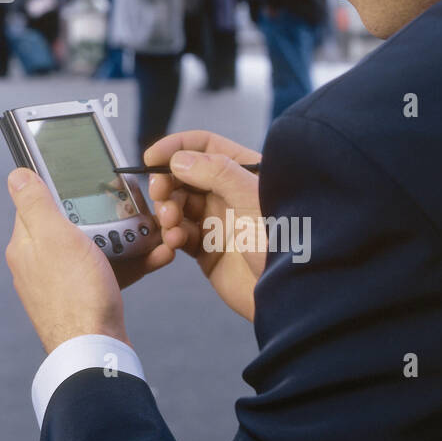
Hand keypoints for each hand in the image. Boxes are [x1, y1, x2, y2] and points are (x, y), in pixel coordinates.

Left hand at [4, 168, 174, 353]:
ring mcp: (64, 281)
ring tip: (150, 232)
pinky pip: (111, 270)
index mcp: (26, 244)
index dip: (63, 190)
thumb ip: (35, 203)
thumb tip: (16, 175)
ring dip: (126, 238)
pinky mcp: (87, 298)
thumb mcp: (54, 236)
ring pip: (96, 247)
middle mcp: (40, 263)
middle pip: (73, 224)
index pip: (39, 203)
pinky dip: (132, 262)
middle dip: (103, 216)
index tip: (87, 182)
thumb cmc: (75, 295)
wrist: (96, 350)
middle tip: (127, 210)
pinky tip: (155, 254)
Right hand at [144, 130, 264, 321]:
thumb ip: (215, 172)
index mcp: (245, 172)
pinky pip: (180, 233)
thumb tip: (179, 158)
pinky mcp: (207, 248)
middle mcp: (230, 193)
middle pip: (185, 175)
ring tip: (170, 221)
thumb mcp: (251, 198)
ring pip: (178, 204)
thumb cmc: (283, 242)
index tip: (151, 157)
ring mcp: (218, 220)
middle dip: (167, 181)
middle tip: (159, 193)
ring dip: (168, 209)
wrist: (290, 295)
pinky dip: (172, 234)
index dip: (176, 146)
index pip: (205, 145)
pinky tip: (175, 240)